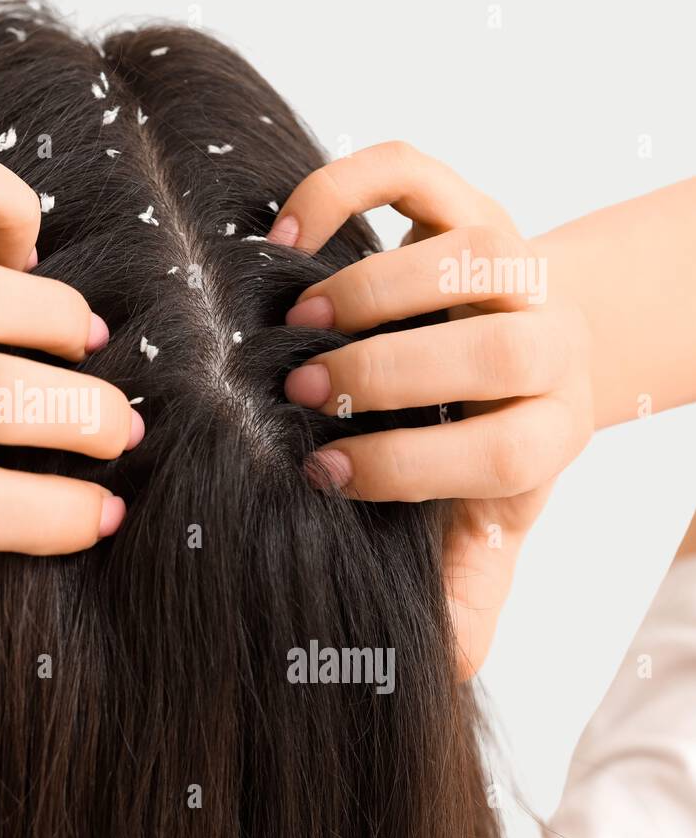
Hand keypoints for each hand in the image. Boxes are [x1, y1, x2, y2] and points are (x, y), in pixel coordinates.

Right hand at [270, 141, 593, 677]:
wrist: (541, 334)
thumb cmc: (491, 432)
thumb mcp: (488, 512)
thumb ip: (466, 579)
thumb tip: (449, 667)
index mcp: (551, 423)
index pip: (502, 448)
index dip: (411, 466)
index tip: (327, 474)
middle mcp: (546, 338)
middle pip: (491, 351)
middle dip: (386, 374)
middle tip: (304, 394)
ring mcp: (510, 261)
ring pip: (462, 252)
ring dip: (373, 287)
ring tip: (300, 321)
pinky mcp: (466, 200)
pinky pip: (412, 170)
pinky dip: (343, 188)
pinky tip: (287, 232)